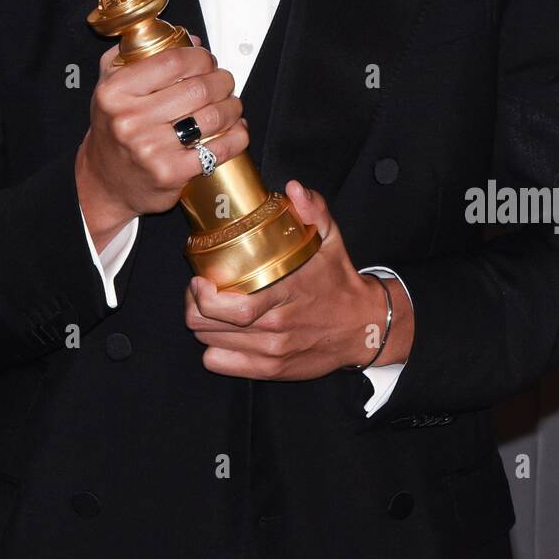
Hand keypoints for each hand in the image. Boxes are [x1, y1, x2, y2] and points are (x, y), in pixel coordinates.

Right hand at [75, 34, 249, 235]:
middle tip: (224, 82)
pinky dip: (237, 135)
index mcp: (116, 92)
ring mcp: (151, 149)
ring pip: (214, 116)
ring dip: (233, 106)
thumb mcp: (111, 86)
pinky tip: (235, 129)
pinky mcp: (172, 173)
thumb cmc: (113, 129)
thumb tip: (190, 40)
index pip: (173, 61)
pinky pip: (220, 148)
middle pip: (199, 88)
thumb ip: (140, 55)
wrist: (104, 181)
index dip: (201, 56)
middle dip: (223, 81)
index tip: (207, 60)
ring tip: (231, 104)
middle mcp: (130, 120)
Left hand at [184, 180, 413, 377]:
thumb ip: (312, 210)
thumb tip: (293, 188)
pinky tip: (224, 334)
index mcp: (286, 294)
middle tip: (200, 289)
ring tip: (212, 308)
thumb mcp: (330, 239)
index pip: (233, 308)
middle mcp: (276, 328)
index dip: (204, 296)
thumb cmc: (339, 280)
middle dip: (195, 305)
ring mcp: (272, 352)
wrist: (363, 326)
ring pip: (210, 343)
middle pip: (209, 326)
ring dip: (204, 325)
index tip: (199, 279)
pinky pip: (220, 364)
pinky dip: (214, 350)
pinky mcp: (271, 370)